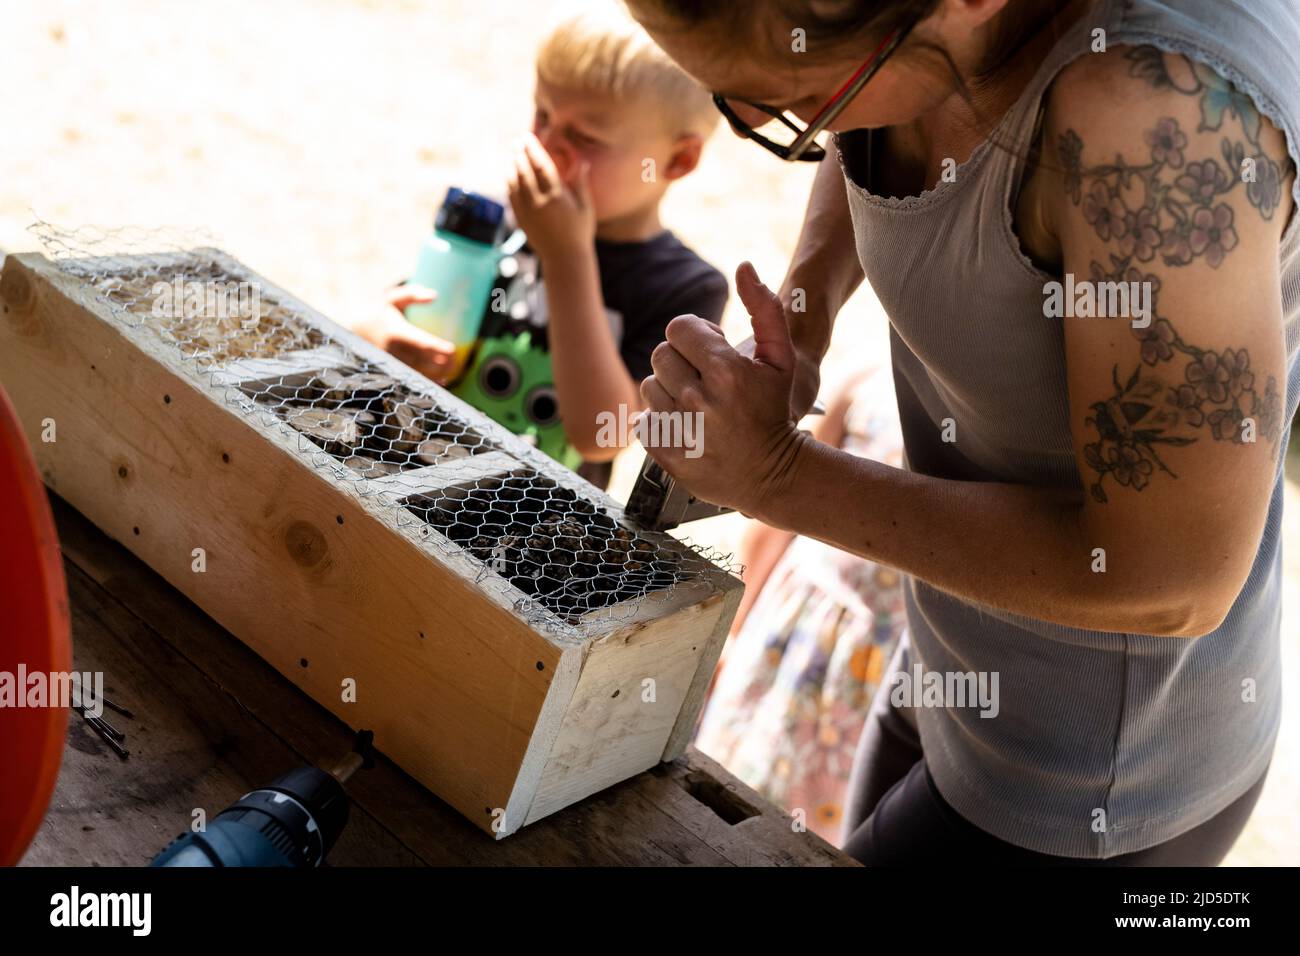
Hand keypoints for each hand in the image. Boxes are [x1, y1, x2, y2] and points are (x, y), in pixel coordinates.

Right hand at [352, 284, 456, 383]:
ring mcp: (391, 363)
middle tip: (458, 360)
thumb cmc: (380, 311)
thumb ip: (413, 294)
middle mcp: (392, 350)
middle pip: (423, 361)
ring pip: (419, 372)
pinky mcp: (390, 371)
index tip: (452, 349)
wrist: (356, 330)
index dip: (437, 348)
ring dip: (438, 374)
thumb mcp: (394, 298)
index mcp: (395, 332)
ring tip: (454, 369)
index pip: (420, 343)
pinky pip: (412, 379)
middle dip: (442, 363)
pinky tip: (443, 380)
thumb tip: (435, 296)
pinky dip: (428, 382)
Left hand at [506, 132, 595, 260]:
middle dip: (519, 153)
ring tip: (513, 154)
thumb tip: (582, 162)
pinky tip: (510, 174)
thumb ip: (580, 183)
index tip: (528, 137)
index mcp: (556, 195)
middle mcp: (538, 201)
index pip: (540, 164)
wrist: (564, 258)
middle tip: (517, 141)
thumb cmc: (580, 232)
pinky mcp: (520, 219)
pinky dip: (509, 182)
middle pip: (524, 170)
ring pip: (514, 181)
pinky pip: (511, 195)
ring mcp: (527, 210)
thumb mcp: (585, 207)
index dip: (532, 148)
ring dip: (512, 165)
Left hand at [639, 262, 810, 519]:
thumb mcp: (781, 358)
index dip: (694, 336)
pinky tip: (686, 427)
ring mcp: (680, 429)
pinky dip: (660, 421)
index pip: (678, 328)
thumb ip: (765, 308)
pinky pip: (643, 420)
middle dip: (680, 361)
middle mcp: (698, 399)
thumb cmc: (775, 411)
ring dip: (668, 390)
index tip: (710, 352)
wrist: (772, 474)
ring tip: (695, 404)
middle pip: (660, 355)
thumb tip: (744, 267)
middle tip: (702, 378)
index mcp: (725, 370)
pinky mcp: (666, 455)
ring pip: (649, 386)